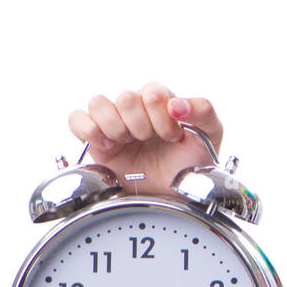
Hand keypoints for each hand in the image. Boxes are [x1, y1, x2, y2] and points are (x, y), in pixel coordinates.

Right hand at [67, 82, 223, 192]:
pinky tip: (108, 146)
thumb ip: (203, 111)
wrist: (172, 193)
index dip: (161, 117)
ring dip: (116, 127)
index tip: (172, 137)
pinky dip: (89, 131)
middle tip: (151, 142)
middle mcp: (135, 107)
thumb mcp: (210, 135)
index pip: (152, 92)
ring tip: (128, 144)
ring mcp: (113, 121)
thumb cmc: (190, 162)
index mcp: (161, 100)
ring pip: (98, 103)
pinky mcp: (94, 138)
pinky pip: (76, 119)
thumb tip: (176, 104)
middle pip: (125, 98)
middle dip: (142, 126)